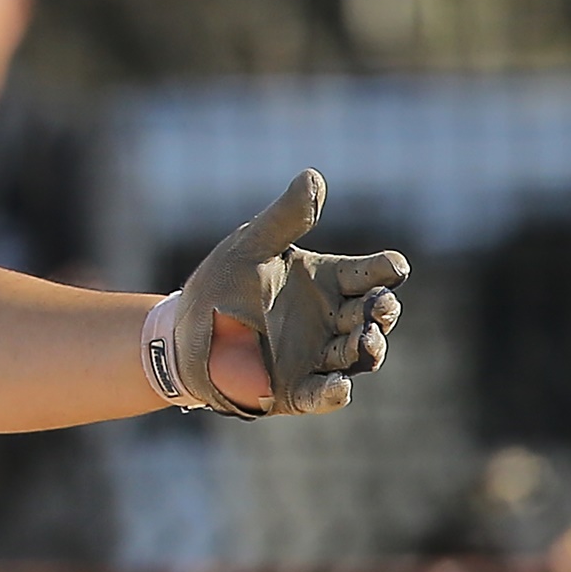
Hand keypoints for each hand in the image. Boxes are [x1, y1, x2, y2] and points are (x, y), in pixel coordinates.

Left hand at [166, 170, 406, 416]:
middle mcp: (334, 319)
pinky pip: (323, 394)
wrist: (181, 333)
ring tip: (365, 339)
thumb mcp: (249, 248)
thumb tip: (312, 177)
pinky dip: (333, 392)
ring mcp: (320, 356)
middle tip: (378, 307)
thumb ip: (283, 219)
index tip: (388, 270)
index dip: (387, 271)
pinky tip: (339, 387)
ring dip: (367, 347)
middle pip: (377, 314)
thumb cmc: (221, 286)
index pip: (376, 273)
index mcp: (331, 281)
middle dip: (383, 310)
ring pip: (360, 354)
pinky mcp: (296, 389)